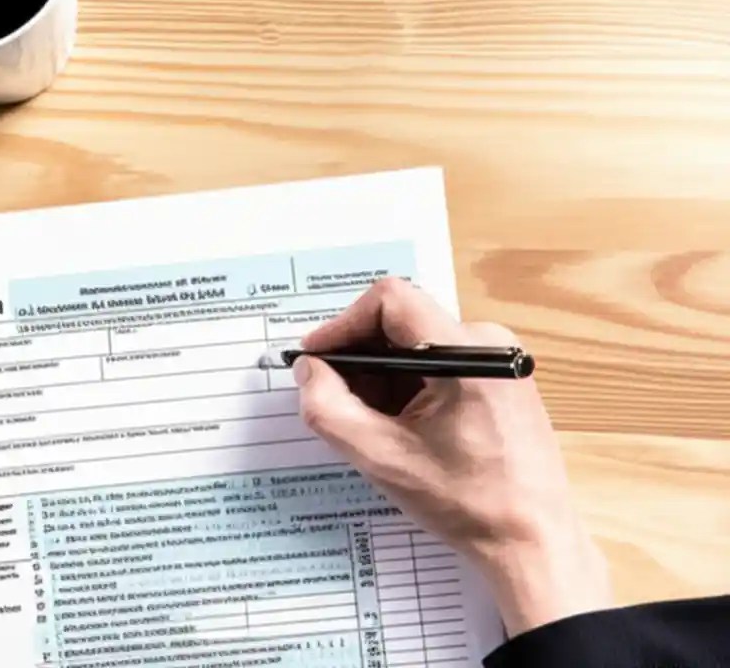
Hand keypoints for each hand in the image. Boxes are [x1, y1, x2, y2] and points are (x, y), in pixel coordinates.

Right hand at [295, 278, 610, 635]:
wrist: (532, 541)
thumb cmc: (467, 504)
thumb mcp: (382, 458)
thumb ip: (329, 408)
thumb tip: (308, 371)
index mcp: (468, 353)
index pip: (390, 300)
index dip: (342, 325)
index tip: (316, 360)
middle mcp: (489, 342)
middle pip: (401, 321)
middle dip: (359, 356)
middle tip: (333, 397)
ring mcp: (499, 358)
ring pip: (417, 342)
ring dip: (381, 374)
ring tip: (368, 421)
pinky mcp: (501, 378)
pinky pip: (439, 361)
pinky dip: (406, 384)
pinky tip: (398, 425)